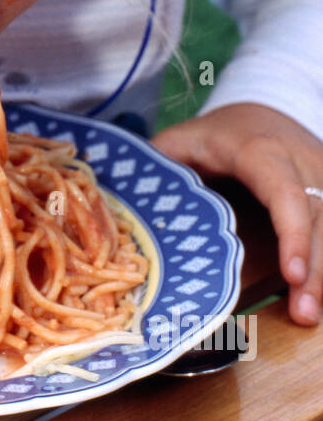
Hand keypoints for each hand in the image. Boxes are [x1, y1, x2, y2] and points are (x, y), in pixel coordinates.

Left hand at [150, 103, 322, 325]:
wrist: (266, 105)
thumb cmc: (218, 133)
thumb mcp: (181, 139)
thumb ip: (156, 165)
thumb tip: (118, 199)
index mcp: (261, 151)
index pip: (285, 191)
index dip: (291, 231)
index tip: (289, 272)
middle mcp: (301, 164)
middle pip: (318, 218)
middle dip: (313, 269)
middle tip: (303, 314)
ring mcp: (322, 177)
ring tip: (307, 316)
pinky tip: (314, 296)